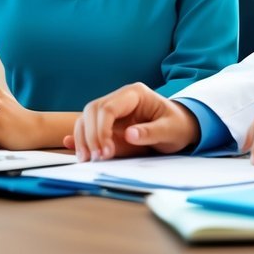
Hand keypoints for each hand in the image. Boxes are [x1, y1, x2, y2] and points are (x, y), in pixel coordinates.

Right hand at [67, 83, 199, 160]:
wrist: (180, 127)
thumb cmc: (177, 125)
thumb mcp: (171, 130)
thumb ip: (151, 132)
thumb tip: (130, 135)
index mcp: (135, 94)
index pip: (108, 107)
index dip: (102, 130)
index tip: (106, 152)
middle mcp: (120, 98)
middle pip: (93, 110)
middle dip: (90, 135)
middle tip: (96, 158)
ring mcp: (113, 110)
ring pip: (86, 118)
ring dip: (83, 139)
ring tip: (87, 159)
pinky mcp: (109, 123)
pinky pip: (89, 126)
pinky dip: (81, 138)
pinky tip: (73, 147)